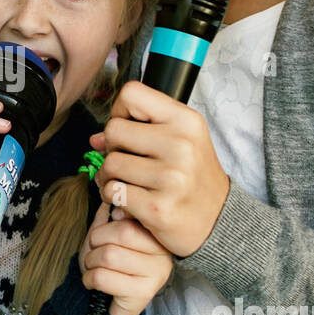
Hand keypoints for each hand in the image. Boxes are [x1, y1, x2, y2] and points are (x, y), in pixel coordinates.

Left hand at [80, 203, 173, 314]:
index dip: (107, 224)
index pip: (130, 215)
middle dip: (96, 241)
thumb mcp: (106, 233)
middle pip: (121, 233)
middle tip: (94, 251)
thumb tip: (112, 200)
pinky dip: (89, 278)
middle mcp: (163, 254)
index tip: (102, 234)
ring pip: (109, 255)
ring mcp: (156, 275)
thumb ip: (109, 215)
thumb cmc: (108, 264)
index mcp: (157, 235)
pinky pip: (103, 277)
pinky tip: (93, 282)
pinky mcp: (143, 294)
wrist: (107, 301)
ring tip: (93, 267)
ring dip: (90, 261)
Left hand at [91, 80, 230, 258]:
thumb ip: (139, 130)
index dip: (120, 111)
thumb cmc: (193, 176)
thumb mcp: (181, 140)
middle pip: (113, 130)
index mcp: (186, 121)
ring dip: (109, 175)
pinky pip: (112, 191)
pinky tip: (127, 199)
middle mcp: (181, 145)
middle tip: (125, 161)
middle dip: (112, 148)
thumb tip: (94, 139)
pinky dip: (112, 196)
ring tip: (125, 182)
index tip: (127, 128)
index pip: (131, 94)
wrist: (218, 220)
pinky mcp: (158, 208)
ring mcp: (171, 178)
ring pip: (110, 164)